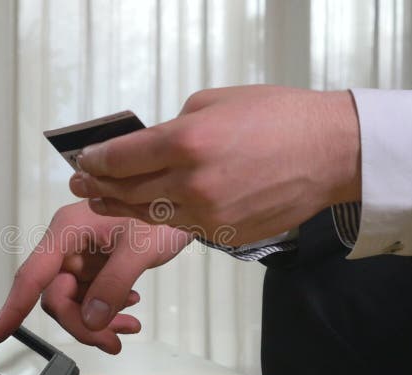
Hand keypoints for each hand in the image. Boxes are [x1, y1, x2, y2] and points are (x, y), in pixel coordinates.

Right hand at [0, 200, 191, 353]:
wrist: (180, 200)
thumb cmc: (160, 212)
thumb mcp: (140, 248)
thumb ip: (114, 285)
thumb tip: (91, 321)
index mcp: (66, 231)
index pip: (33, 274)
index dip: (13, 307)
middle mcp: (66, 244)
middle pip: (56, 297)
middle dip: (82, 324)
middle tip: (113, 342)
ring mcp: (79, 256)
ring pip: (73, 302)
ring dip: (97, 322)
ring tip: (129, 328)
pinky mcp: (93, 264)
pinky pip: (89, 297)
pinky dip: (107, 310)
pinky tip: (129, 310)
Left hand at [69, 85, 360, 245]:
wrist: (330, 152)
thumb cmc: (277, 117)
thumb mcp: (214, 103)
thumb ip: (172, 129)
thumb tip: (144, 147)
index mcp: (187, 142)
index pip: (121, 158)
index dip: (96, 160)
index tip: (84, 160)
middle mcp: (192, 184)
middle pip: (128, 191)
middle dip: (99, 186)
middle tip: (81, 182)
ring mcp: (209, 215)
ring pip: (150, 216)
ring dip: (122, 207)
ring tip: (102, 200)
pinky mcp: (224, 234)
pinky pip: (182, 227)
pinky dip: (163, 217)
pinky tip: (150, 209)